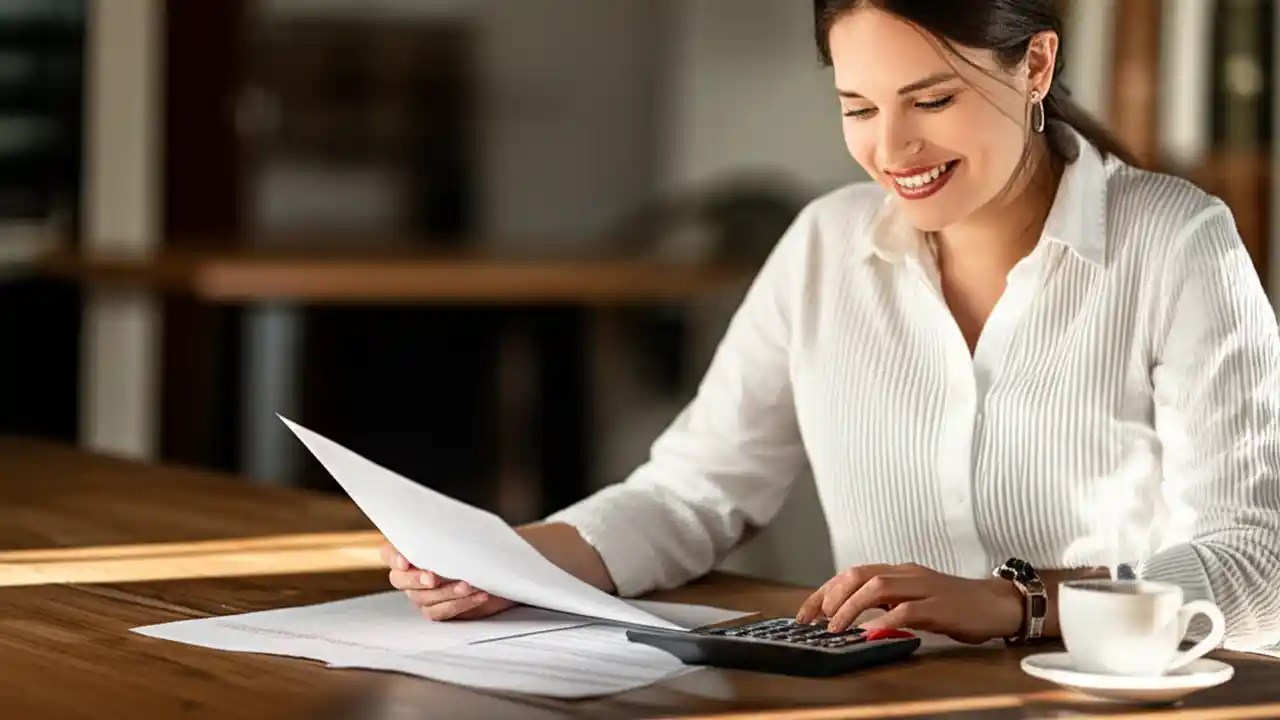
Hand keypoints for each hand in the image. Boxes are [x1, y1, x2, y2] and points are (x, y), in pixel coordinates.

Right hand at [380, 542, 515, 620]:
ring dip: (446, 592)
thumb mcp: (464, 531)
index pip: (389, 553)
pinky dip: (461, 604)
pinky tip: (480, 595)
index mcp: (410, 549)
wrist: (499, 565)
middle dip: (417, 579)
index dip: (394, 558)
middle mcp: (411, 574)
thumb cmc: (477, 543)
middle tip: (433, 578)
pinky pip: (443, 611)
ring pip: (424, 598)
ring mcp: (423, 594)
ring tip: (467, 585)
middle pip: (400, 580)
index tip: (406, 561)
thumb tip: (440, 525)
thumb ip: (447, 531)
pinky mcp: (439, 609)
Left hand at [794, 562, 1022, 643]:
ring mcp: (923, 587)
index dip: (826, 591)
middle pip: (859, 574)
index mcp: (898, 570)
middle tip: (815, 619)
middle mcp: (907, 573)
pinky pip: (906, 610)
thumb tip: (852, 617)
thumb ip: (886, 603)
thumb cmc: (953, 604)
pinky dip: (885, 621)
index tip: (806, 612)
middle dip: (831, 595)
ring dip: (851, 607)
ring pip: (877, 586)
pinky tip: (870, 633)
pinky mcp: (939, 605)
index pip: (853, 573)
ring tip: (835, 627)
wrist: (996, 604)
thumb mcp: (913, 599)